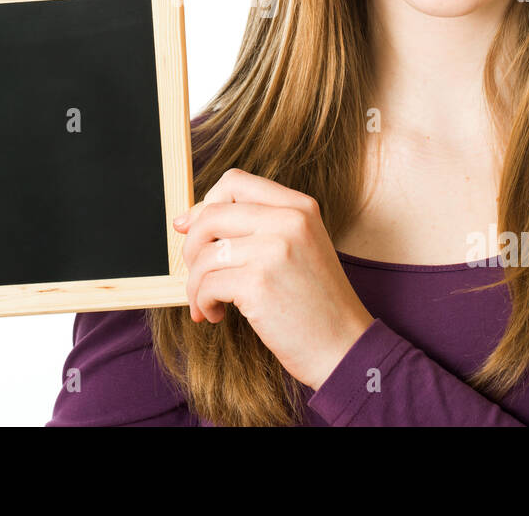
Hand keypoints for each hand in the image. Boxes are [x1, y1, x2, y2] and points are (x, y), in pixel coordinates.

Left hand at [174, 168, 374, 390]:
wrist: (344, 347)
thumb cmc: (314, 302)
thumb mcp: (297, 247)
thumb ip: (253, 226)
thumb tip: (184, 221)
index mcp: (299, 207)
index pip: (234, 182)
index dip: (205, 204)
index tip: (190, 229)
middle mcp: (288, 221)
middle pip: (210, 214)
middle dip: (191, 246)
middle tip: (198, 274)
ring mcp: (273, 250)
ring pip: (203, 254)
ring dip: (196, 284)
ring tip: (208, 303)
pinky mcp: (258, 283)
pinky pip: (206, 284)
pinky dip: (202, 303)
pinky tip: (216, 315)